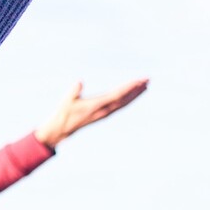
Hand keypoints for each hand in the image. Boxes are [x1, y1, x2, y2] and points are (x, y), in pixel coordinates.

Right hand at [34, 78, 148, 148]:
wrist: (62, 129)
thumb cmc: (64, 113)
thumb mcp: (66, 101)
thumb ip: (74, 91)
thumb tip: (80, 82)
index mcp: (96, 106)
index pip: (117, 95)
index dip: (129, 88)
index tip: (139, 81)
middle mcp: (104, 111)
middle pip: (125, 99)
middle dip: (137, 90)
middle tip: (148, 79)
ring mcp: (105, 113)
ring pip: (124, 103)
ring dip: (135, 94)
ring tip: (145, 85)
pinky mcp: (103, 114)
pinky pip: (120, 106)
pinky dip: (128, 99)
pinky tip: (133, 95)